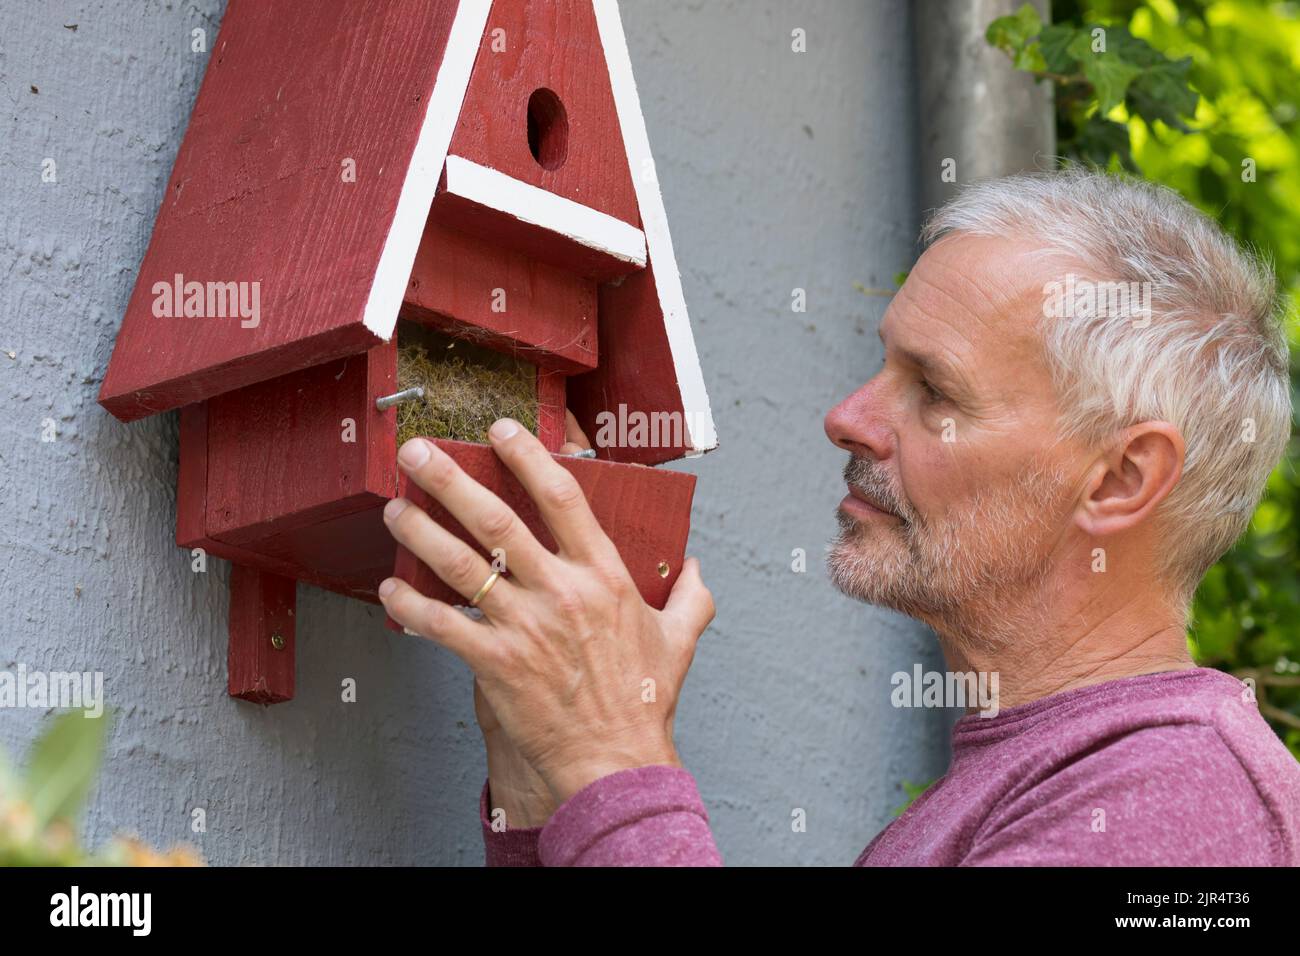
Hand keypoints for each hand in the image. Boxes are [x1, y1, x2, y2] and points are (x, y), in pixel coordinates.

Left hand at [378, 418, 714, 805]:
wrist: (616, 763)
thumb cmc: (644, 702)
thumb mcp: (679, 640)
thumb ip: (691, 596)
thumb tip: (694, 566)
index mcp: (604, 576)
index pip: (562, 498)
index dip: (529, 457)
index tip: (501, 431)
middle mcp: (562, 592)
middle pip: (496, 520)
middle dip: (449, 480)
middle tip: (416, 453)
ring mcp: (525, 627)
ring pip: (461, 566)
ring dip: (420, 531)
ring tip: (393, 509)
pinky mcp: (496, 664)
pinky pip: (442, 626)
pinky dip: (410, 607)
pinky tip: (389, 590)